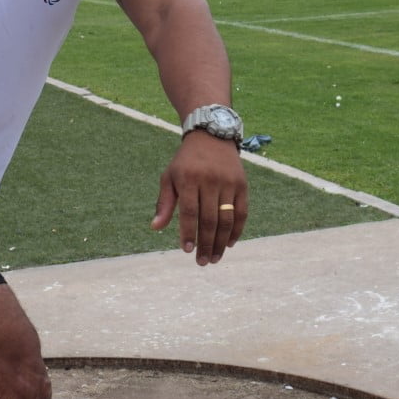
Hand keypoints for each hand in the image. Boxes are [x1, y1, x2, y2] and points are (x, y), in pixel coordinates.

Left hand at [151, 132, 248, 265]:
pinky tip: (229, 244)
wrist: (211, 136)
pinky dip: (236, 230)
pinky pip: (241, 212)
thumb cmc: (185, 161)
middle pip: (209, 219)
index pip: (189, 211)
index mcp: (189, 178)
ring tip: (214, 258)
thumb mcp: (169, 176)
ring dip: (221, 242)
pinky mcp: (242, 185)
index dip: (188, 232)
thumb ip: (165, 203)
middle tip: (202, 262)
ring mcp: (228, 183)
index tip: (187, 250)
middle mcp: (210, 180)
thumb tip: (155, 228)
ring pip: (226, 219)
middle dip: (206, 243)